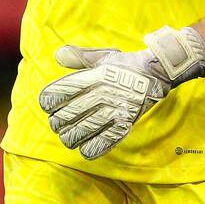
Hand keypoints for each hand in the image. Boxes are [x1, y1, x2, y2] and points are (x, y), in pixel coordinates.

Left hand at [37, 25, 204, 159]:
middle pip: (67, 114)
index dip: (48, 101)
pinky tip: (84, 147)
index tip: (48, 105)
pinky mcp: (124, 125)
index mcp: (94, 76)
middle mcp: (102, 94)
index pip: (61, 92)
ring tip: (67, 136)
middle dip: (56, 122)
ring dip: (69, 137)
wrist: (156, 74)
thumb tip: (57, 55)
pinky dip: (89, 148)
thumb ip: (79, 57)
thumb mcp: (103, 57)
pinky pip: (102, 143)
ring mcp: (114, 111)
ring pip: (81, 132)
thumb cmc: (125, 66)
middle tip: (56, 123)